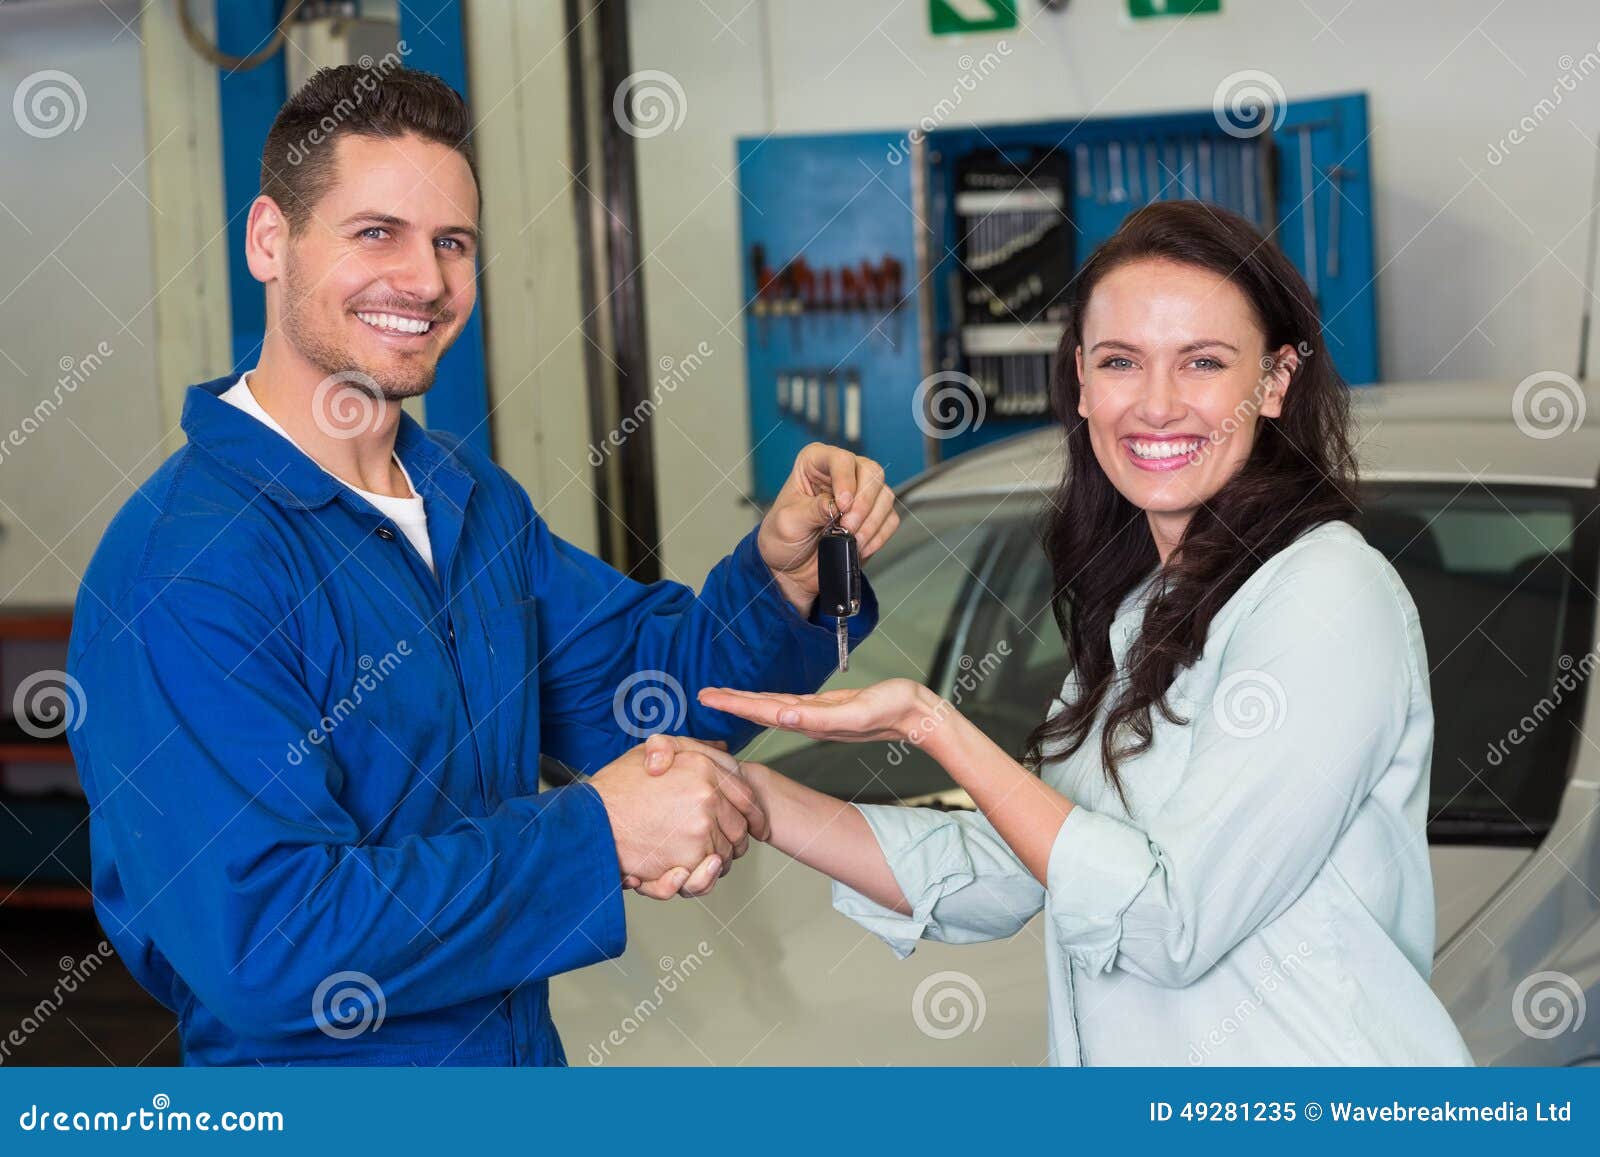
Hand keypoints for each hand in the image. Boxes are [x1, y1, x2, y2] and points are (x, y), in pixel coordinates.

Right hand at [590, 735, 767, 898]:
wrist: (589, 820)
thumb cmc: (615, 789)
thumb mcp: (651, 751)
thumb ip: (688, 749)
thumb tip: (722, 749)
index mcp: (703, 767)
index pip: (746, 795)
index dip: (754, 814)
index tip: (755, 827)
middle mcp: (708, 796)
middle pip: (739, 828)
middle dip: (732, 841)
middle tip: (715, 848)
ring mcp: (701, 828)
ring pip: (726, 854)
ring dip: (714, 862)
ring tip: (694, 861)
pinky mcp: (688, 857)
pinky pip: (708, 874)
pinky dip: (700, 878)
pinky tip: (685, 872)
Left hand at [696, 679, 942, 743]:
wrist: (914, 713)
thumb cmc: (890, 710)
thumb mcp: (855, 713)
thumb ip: (820, 717)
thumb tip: (783, 716)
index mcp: (810, 721)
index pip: (762, 712)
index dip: (734, 704)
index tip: (707, 698)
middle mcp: (808, 720)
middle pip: (761, 710)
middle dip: (731, 703)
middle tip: (702, 695)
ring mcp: (816, 715)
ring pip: (772, 707)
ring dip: (746, 702)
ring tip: (723, 696)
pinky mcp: (827, 707)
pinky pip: (789, 704)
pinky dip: (769, 702)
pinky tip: (761, 702)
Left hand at [757, 443, 898, 611]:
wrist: (792, 568)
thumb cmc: (783, 537)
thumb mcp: (788, 522)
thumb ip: (813, 510)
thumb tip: (837, 504)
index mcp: (815, 463)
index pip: (840, 459)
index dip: (845, 480)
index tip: (843, 505)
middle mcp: (841, 473)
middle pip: (871, 473)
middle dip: (863, 503)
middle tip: (848, 526)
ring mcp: (860, 494)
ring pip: (884, 496)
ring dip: (871, 522)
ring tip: (851, 539)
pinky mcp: (873, 516)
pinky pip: (890, 520)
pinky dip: (878, 535)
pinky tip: (860, 546)